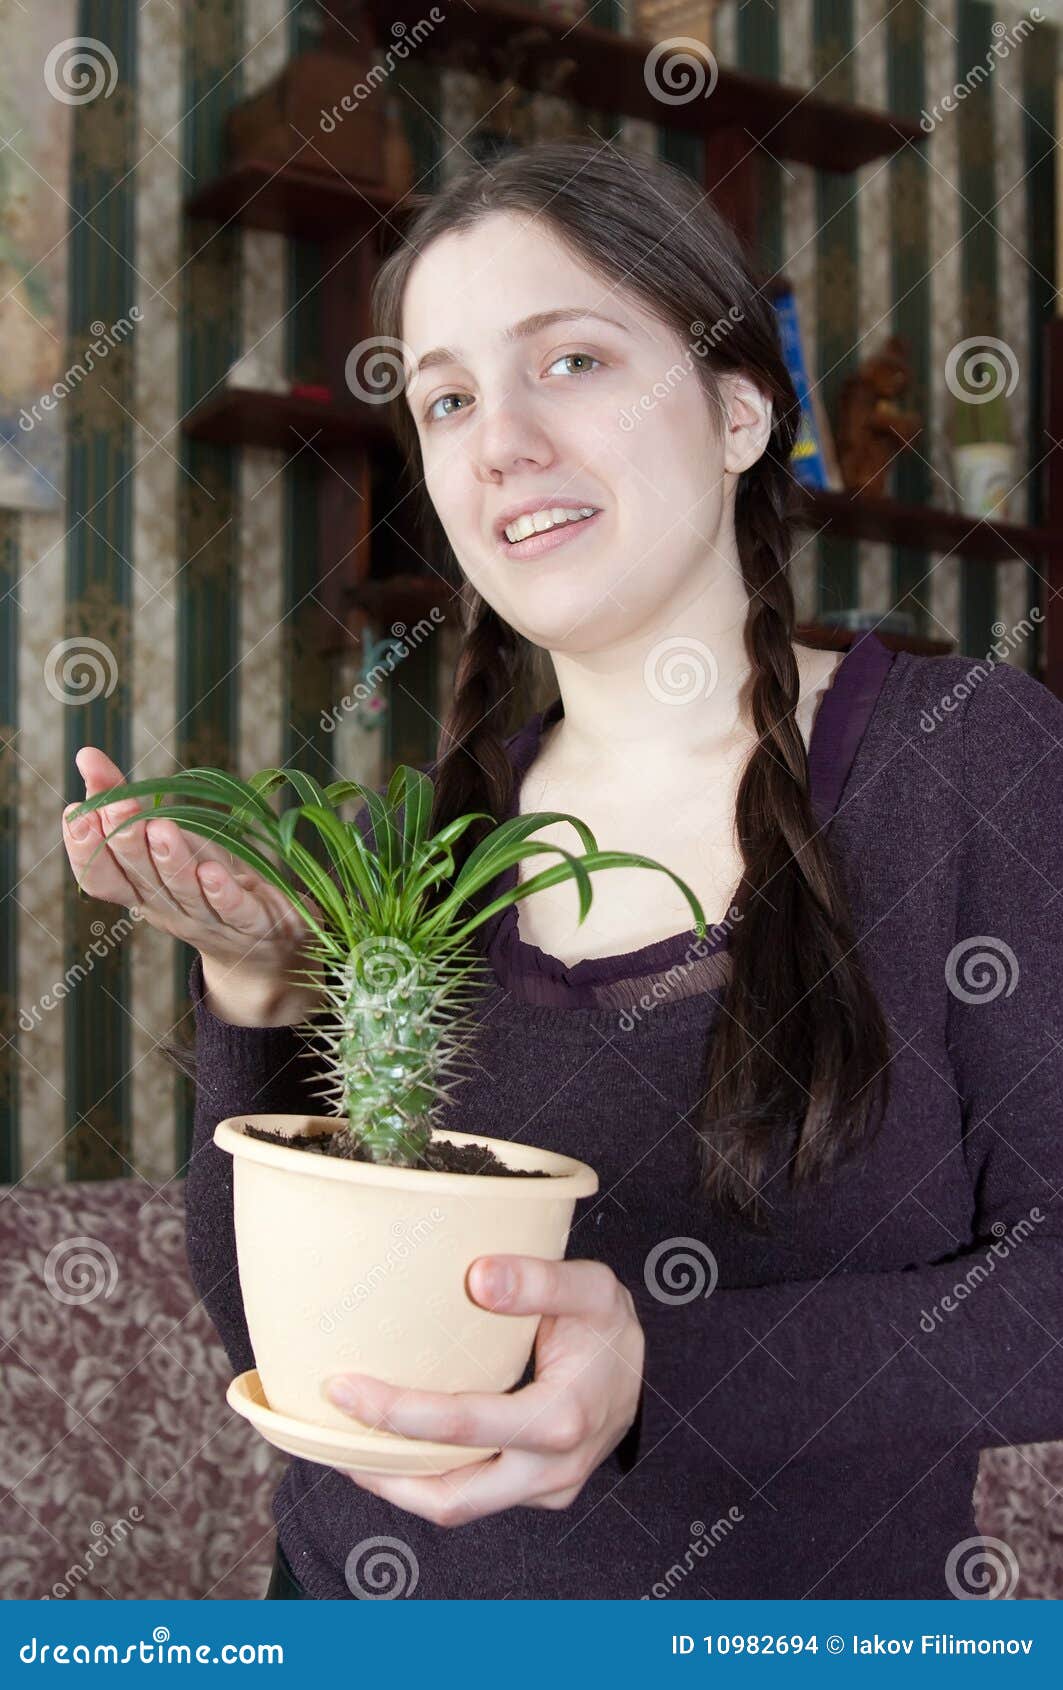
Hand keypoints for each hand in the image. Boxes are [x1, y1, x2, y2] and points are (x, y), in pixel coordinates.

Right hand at [61, 746, 322, 990]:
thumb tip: (86, 756)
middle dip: (126, 840)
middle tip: (118, 805)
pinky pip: (233, 910)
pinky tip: (213, 870)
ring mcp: (209, 920)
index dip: (85, 849)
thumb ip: (124, 802)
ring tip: (161, 828)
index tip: (76, 812)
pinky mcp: (252, 923)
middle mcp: (168, 908)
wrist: (264, 942)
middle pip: (141, 878)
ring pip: (184, 891)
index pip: (101, 878)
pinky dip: (221, 892)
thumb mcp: (165, 838)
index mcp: (141, 890)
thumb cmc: (205, 880)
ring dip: (171, 860)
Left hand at [325, 1255, 644, 1525]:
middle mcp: (553, 1470)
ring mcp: (544, 1490)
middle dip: (382, 1470)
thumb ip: (538, 1280)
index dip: (398, 1412)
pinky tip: (388, 1447)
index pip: (466, 1427)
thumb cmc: (609, 1324)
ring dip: (396, 1484)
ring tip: (343, 1448)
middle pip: (452, 1495)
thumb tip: (479, 1278)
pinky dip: (425, 1478)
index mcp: (563, 1419)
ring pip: (456, 1508)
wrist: (639, 1367)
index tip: (344, 1386)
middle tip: (327, 1434)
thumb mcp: (591, 1287)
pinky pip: (471, 1497)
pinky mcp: (533, 1495)